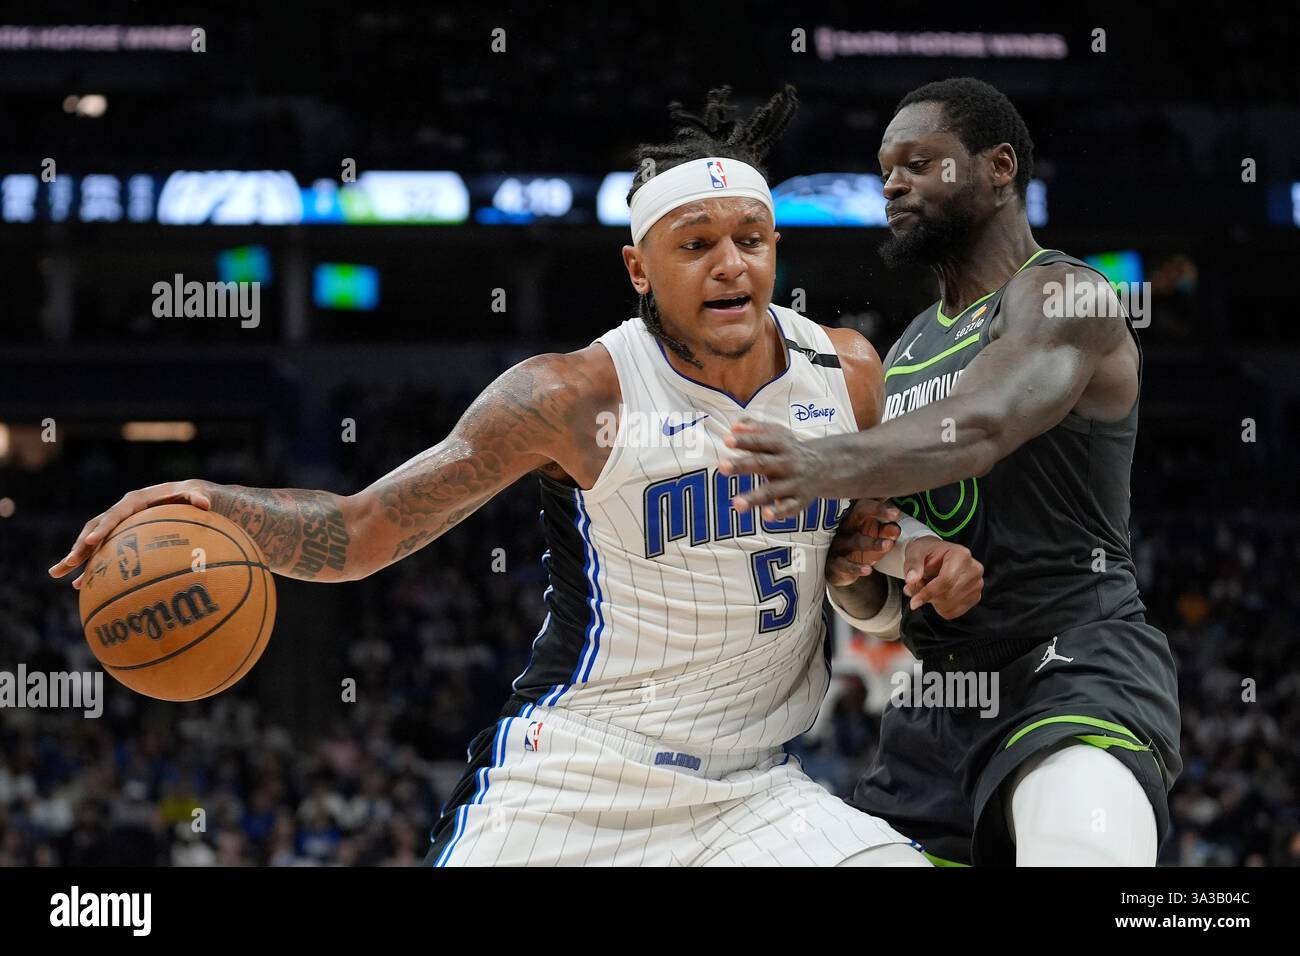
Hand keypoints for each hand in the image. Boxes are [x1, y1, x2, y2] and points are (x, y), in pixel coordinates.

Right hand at [48, 479, 212, 588]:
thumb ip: (199, 497)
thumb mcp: (198, 494)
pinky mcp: (121, 538)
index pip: (115, 515)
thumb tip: (204, 504)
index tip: (92, 541)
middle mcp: (122, 512)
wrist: (191, 500)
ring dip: (75, 557)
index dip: (103, 528)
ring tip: (56, 574)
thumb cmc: (194, 496)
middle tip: (68, 564)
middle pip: (95, 529)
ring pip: (91, 541)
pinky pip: (102, 553)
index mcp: (135, 501)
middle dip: (79, 546)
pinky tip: (79, 586)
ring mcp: (119, 526)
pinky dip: (91, 568)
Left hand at [720, 418, 832, 518]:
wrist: (824, 467)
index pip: (760, 441)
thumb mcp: (776, 434)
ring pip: (773, 490)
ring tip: (737, 504)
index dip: (744, 441)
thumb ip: (755, 429)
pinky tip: (766, 515)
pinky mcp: (799, 500)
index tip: (727, 441)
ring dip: (754, 497)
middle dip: (742, 465)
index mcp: (780, 444)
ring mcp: (794, 483)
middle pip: (762, 463)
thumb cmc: (789, 449)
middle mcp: (787, 463)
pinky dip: (779, 512)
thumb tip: (734, 427)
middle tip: (722, 466)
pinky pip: (789, 507)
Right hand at [825, 498, 901, 586]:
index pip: (867, 503)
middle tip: (896, 513)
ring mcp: (839, 544)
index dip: (881, 505)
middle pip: (859, 512)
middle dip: (877, 510)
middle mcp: (846, 526)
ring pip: (856, 541)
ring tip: (889, 544)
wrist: (837, 568)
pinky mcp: (835, 563)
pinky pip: (845, 565)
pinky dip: (856, 568)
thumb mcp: (871, 532)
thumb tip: (896, 516)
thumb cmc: (857, 544)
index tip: (897, 509)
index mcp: (855, 515)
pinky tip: (868, 570)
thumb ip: (885, 523)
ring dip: (873, 543)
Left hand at [902, 537, 983, 618]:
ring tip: (929, 587)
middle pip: (948, 595)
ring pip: (950, 606)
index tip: (913, 602)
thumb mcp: (915, 552)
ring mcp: (977, 584)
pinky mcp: (975, 597)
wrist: (936, 555)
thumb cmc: (927, 552)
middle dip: (928, 596)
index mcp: (961, 555)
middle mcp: (974, 570)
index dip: (928, 593)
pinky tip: (937, 594)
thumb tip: (911, 579)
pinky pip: (953, 612)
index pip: (946, 581)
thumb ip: (912, 565)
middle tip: (919, 585)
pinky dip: (940, 608)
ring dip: (933, 602)